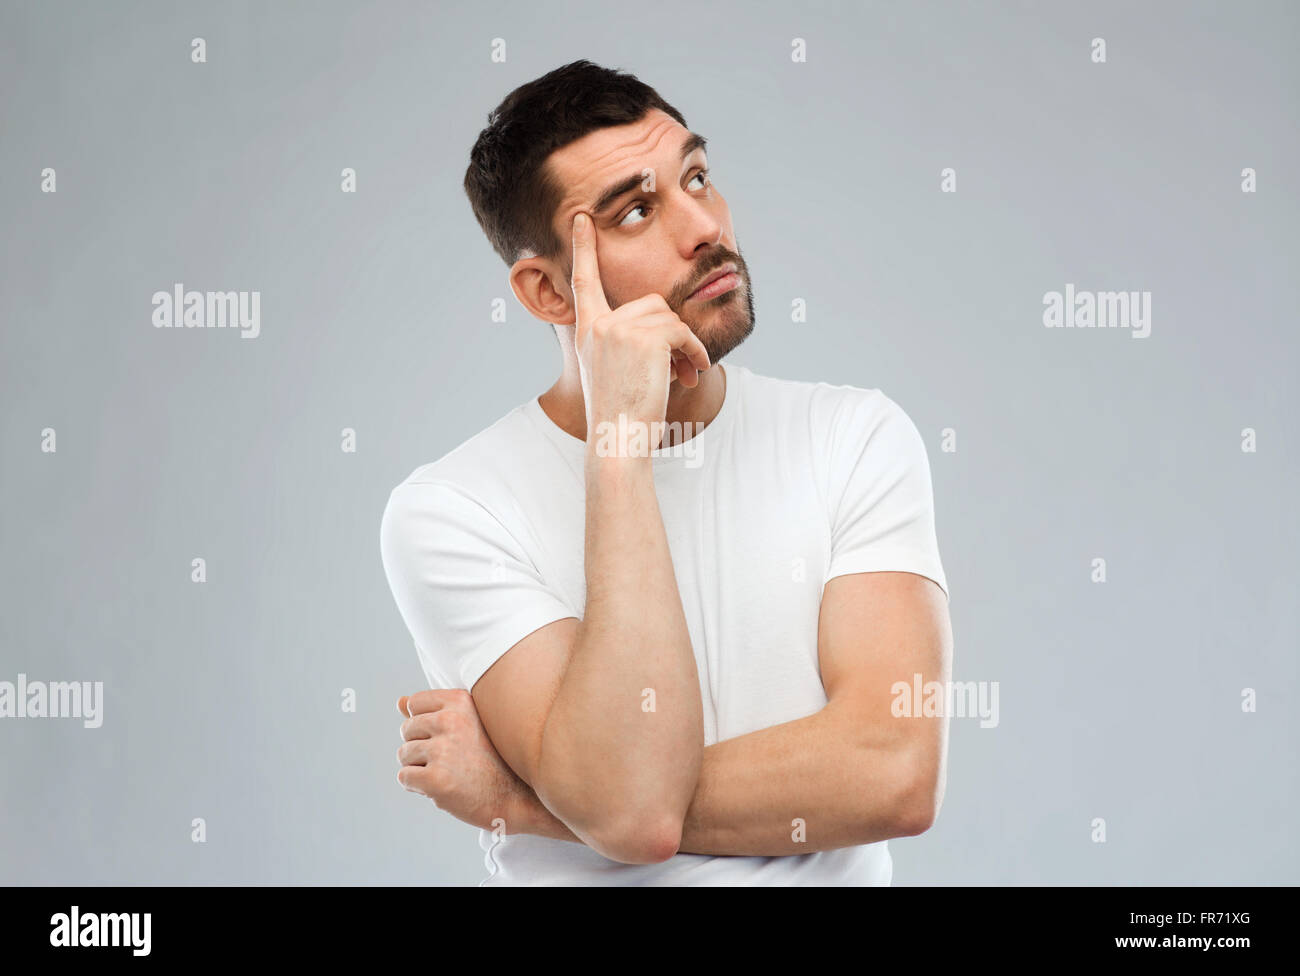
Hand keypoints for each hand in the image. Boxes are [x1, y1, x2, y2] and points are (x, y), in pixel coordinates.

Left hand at [396, 689, 530, 833]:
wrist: (517, 797)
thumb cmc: (492, 759)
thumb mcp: (470, 723)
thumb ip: (432, 710)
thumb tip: (399, 702)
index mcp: (460, 702)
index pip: (415, 703)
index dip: (426, 724)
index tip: (448, 737)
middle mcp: (450, 721)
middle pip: (406, 729)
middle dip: (421, 747)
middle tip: (451, 760)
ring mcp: (443, 751)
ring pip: (404, 754)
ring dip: (420, 767)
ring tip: (450, 773)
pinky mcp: (435, 780)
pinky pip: (405, 778)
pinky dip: (418, 786)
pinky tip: (443, 787)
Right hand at [570, 211, 711, 437]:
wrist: (619, 439)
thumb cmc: (622, 414)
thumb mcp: (616, 371)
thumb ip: (630, 340)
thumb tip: (670, 325)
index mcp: (587, 331)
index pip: (583, 281)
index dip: (583, 248)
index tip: (581, 218)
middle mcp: (598, 324)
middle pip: (651, 303)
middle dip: (672, 333)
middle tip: (683, 366)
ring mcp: (619, 329)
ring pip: (670, 317)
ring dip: (686, 346)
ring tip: (686, 374)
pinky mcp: (644, 337)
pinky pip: (682, 331)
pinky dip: (694, 352)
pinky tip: (692, 373)